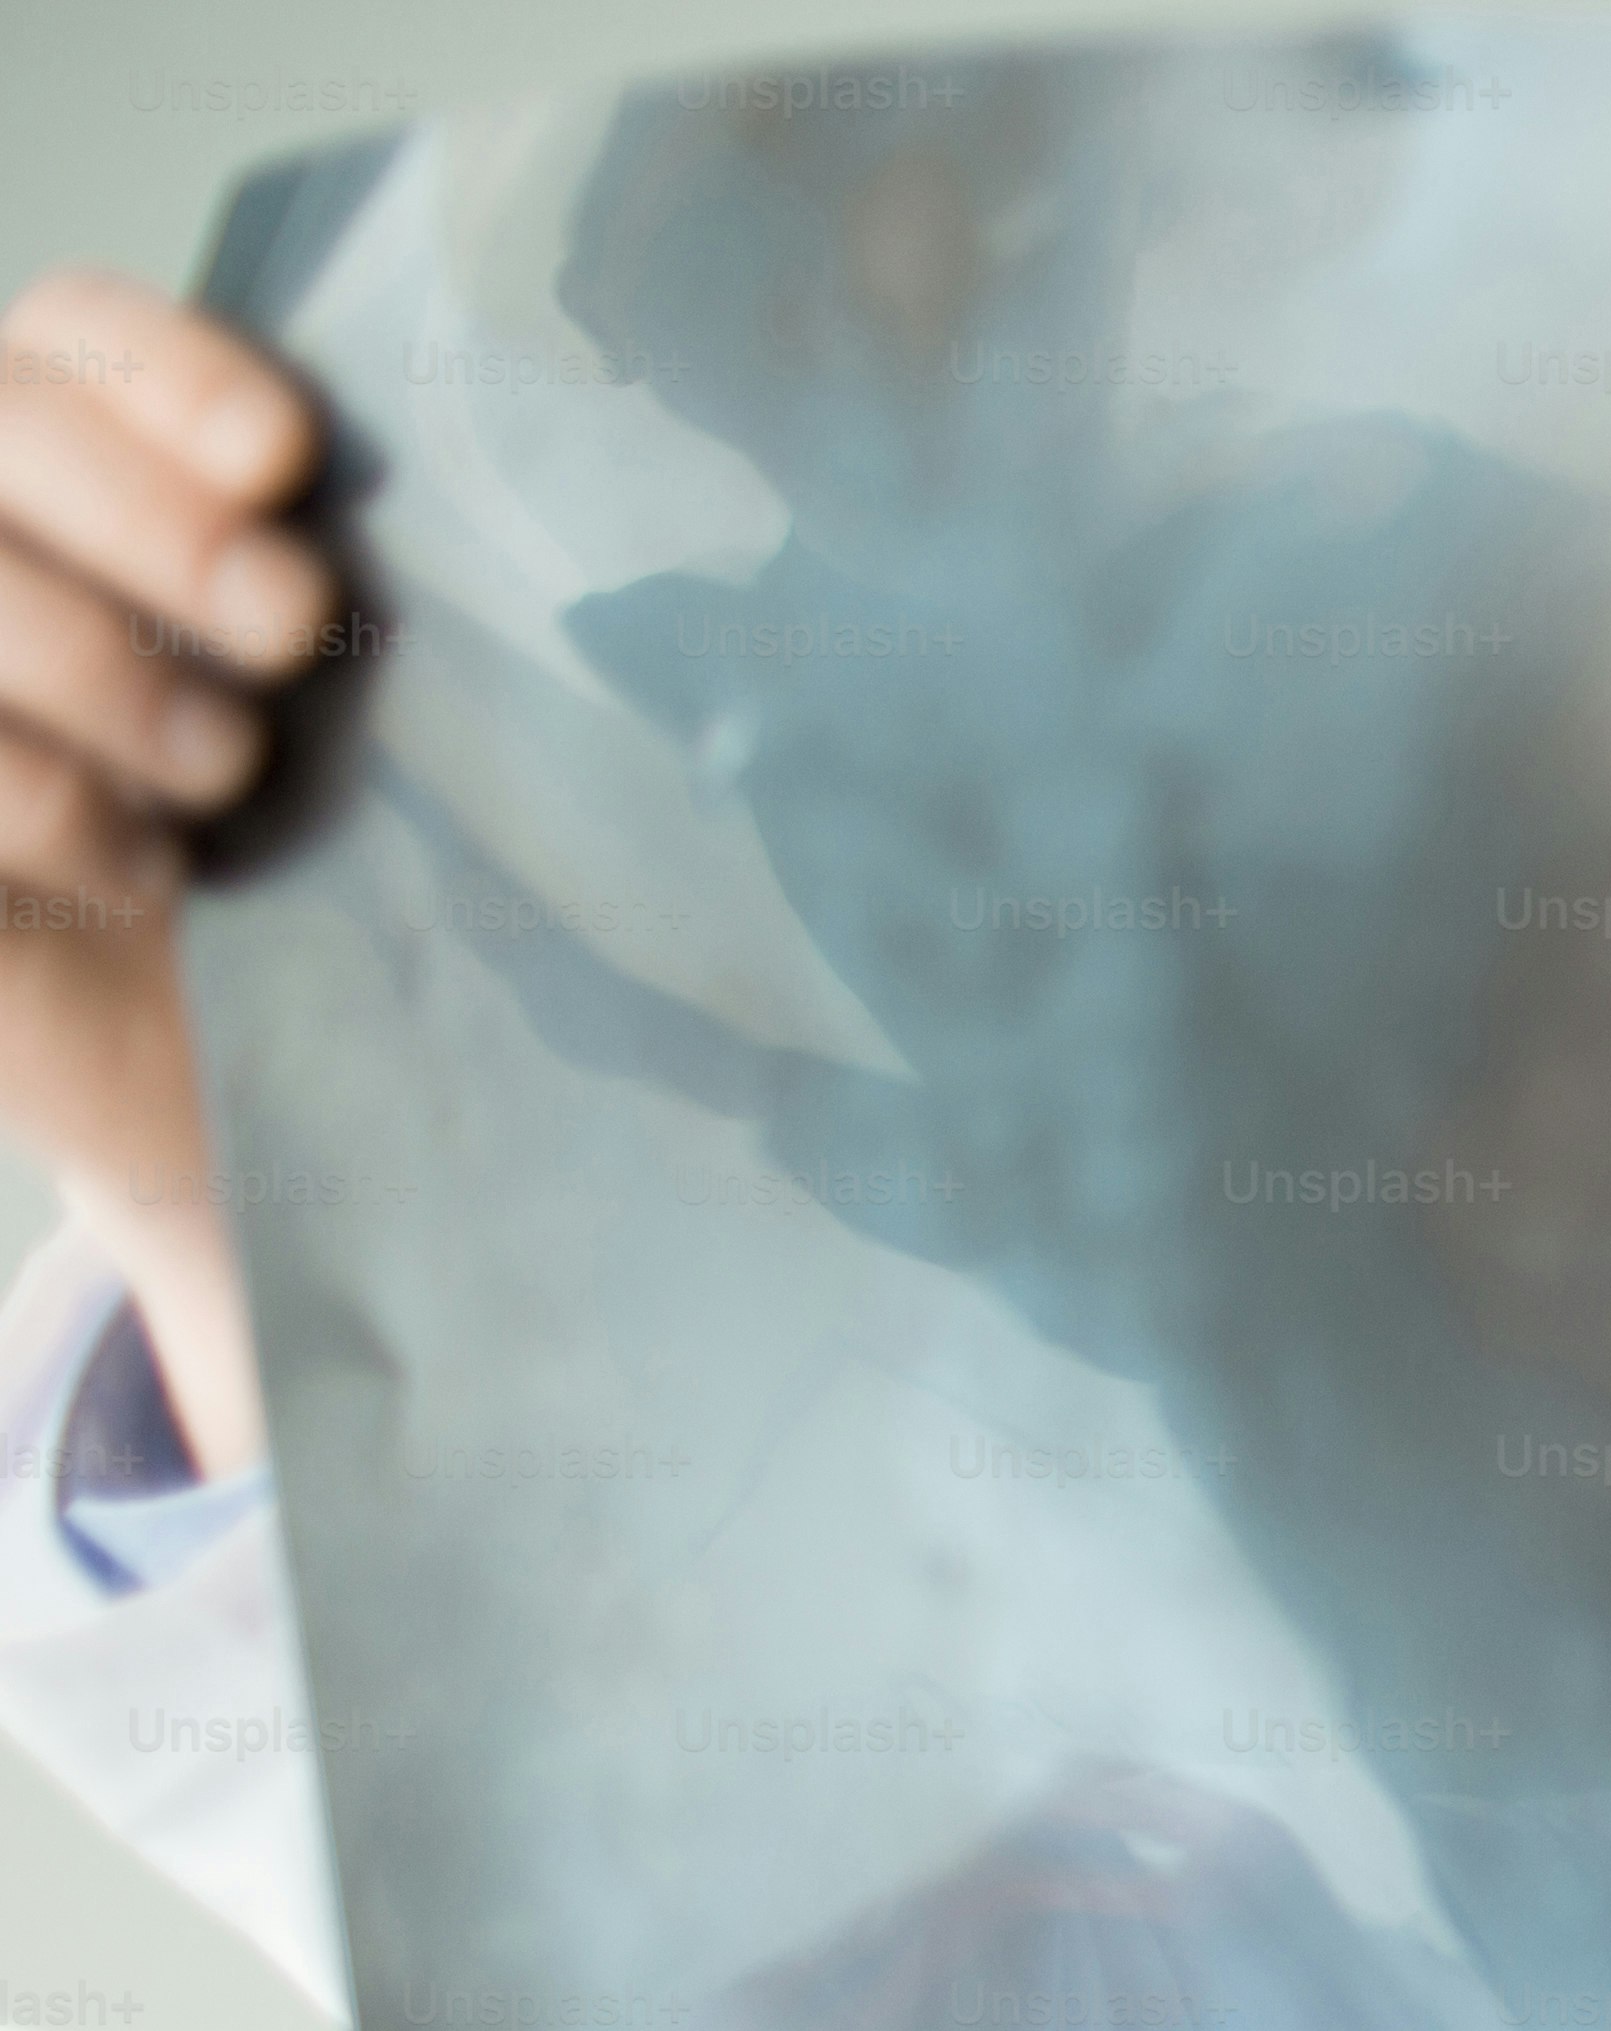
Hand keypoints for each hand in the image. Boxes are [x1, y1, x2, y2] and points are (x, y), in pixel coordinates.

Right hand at [0, 266, 334, 1475]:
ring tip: (228, 772)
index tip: (289, 456)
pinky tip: (139, 869)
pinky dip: (43, 801)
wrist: (284, 1092)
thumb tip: (532, 475)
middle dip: (152, 520)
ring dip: (100, 667)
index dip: (163, 370)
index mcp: (95, 475)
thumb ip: (370, 583)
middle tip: (295, 621)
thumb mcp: (386, 719)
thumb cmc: (357, 872)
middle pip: (4, 433)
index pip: (76, 333)